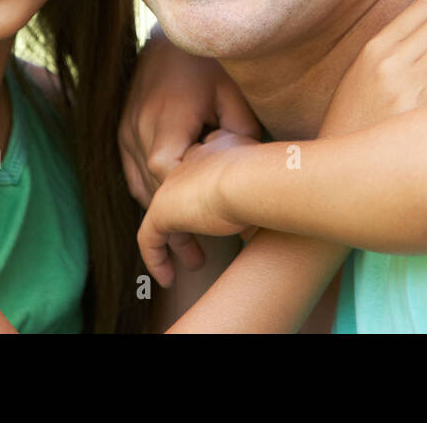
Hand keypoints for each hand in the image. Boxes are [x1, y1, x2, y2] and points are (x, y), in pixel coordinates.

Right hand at [119, 26, 260, 270]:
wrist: (170, 37)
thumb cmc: (209, 64)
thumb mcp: (234, 92)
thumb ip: (239, 131)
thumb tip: (249, 172)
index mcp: (165, 119)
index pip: (167, 174)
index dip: (186, 203)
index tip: (212, 228)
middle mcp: (136, 128)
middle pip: (150, 191)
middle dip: (173, 228)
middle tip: (197, 263)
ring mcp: (124, 131)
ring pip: (137, 187)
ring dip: (158, 218)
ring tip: (184, 253)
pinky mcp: (121, 132)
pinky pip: (131, 174)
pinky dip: (150, 197)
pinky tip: (170, 217)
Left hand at [138, 129, 259, 286]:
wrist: (255, 179)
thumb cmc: (276, 183)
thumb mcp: (273, 187)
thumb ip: (263, 198)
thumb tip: (261, 226)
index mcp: (222, 146)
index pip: (211, 166)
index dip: (215, 191)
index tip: (224, 213)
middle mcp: (195, 159)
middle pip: (188, 187)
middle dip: (196, 214)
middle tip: (211, 237)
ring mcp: (175, 182)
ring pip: (170, 212)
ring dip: (181, 241)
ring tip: (195, 264)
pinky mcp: (162, 208)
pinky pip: (149, 237)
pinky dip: (156, 258)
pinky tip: (167, 279)